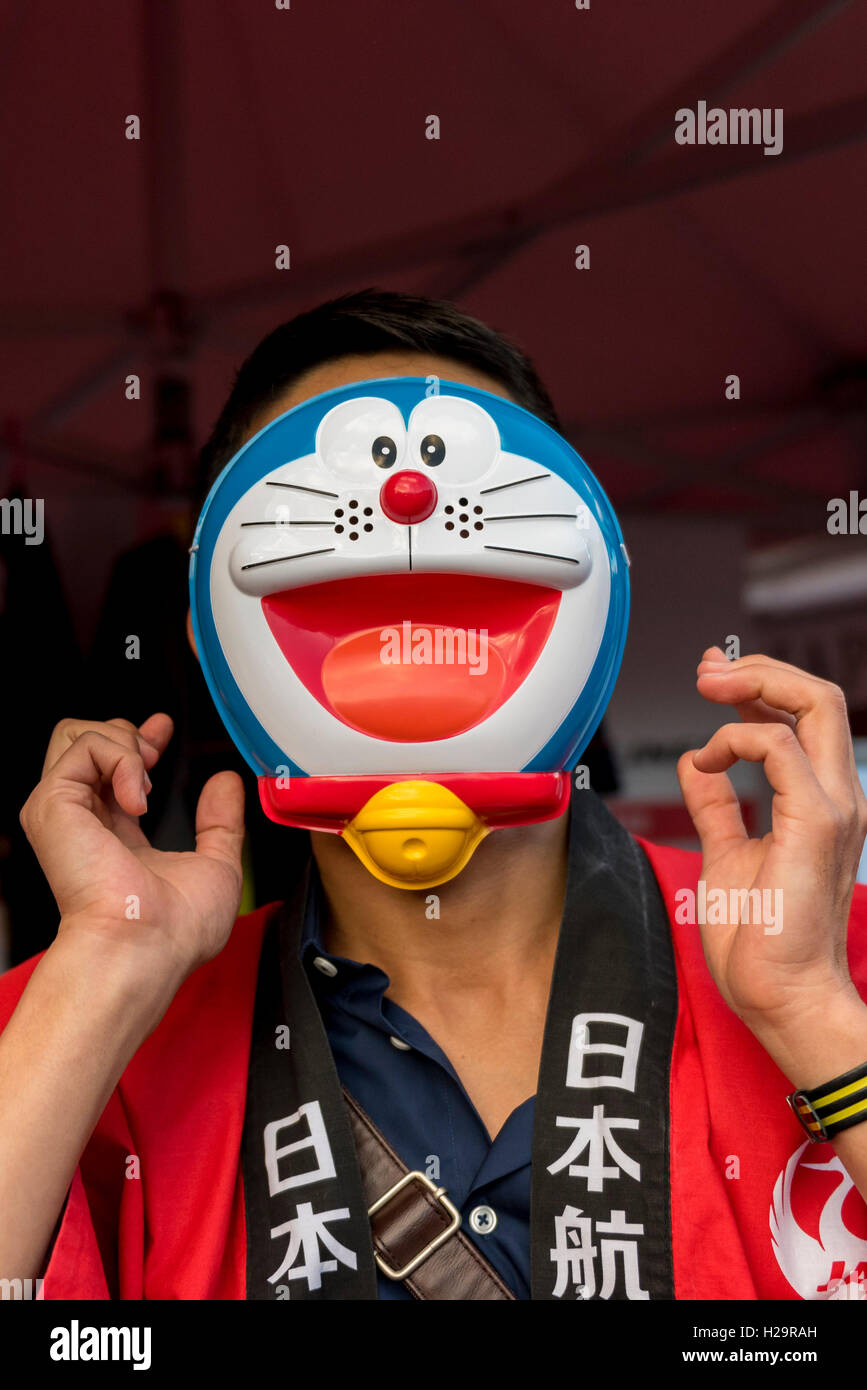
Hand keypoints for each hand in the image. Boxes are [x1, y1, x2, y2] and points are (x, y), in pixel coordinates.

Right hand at [19, 714, 244, 987]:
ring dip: (123, 743)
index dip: (136, 740)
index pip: (112, 772)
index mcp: (114, 836)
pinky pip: (84, 746)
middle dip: (126, 734)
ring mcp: (63, 811)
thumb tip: (226, 783)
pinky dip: (122, 758)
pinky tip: (139, 799)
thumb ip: (221, 821)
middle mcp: (82, 821)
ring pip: (75, 734)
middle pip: (83, 742)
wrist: (145, 946)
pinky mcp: (53, 804)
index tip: (164, 729)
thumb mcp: (216, 864)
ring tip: (146, 782)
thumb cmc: (174, 930)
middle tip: (156, 759)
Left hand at [677, 649, 866, 1037]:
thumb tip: (697, 764)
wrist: (780, 996)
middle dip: (760, 669)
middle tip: (708, 670)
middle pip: (820, 696)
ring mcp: (834, 806)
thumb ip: (716, 806)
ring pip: (816, 703)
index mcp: (821, 802)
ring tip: (708, 689)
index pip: (804, 717)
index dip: (759, 684)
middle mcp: (838, 796)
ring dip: (753, 684)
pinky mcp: (816, 823)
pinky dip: (736, 739)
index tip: (711, 673)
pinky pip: (779, 749)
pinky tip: (709, 759)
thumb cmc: (760, 940)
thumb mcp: (727, 853)